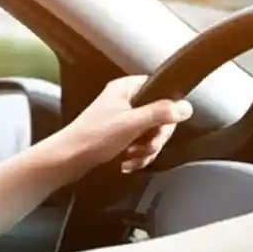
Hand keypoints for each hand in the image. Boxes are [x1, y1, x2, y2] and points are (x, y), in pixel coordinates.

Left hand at [53, 75, 192, 173]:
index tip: (161, 128)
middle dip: (155, 138)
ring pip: (150, 134)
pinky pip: (139, 145)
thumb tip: (186, 107)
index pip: (162, 91)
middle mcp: (124, 100)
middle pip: (159, 117)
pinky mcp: (118, 136)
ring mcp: (121, 119)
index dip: (166, 112)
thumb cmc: (91, 138)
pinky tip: (127, 163)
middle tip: (144, 147)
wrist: (66, 160)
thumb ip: (161, 113)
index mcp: (126, 88)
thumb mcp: (131, 124)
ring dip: (145, 151)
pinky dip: (136, 157)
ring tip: (131, 157)